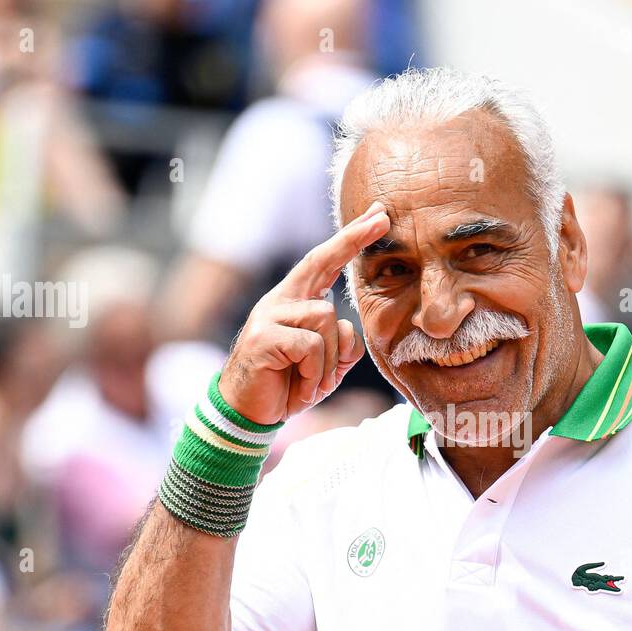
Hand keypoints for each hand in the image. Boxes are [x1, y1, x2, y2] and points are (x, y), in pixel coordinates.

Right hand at [218, 201, 389, 422]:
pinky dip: (314, 373)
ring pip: (327, 319)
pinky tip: (299, 387)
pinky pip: (312, 346)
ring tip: (311, 382)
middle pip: (321, 262)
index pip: (324, 263)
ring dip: (329, 360)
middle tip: (383, 216)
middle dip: (353, 238)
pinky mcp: (264, 336)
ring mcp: (269, 316)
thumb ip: (342, 344)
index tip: (378, 216)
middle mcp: (280, 301)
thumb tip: (349, 326)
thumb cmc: (288, 386)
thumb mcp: (325, 366)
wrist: (248, 414)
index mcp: (294, 303)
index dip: (350, 239)